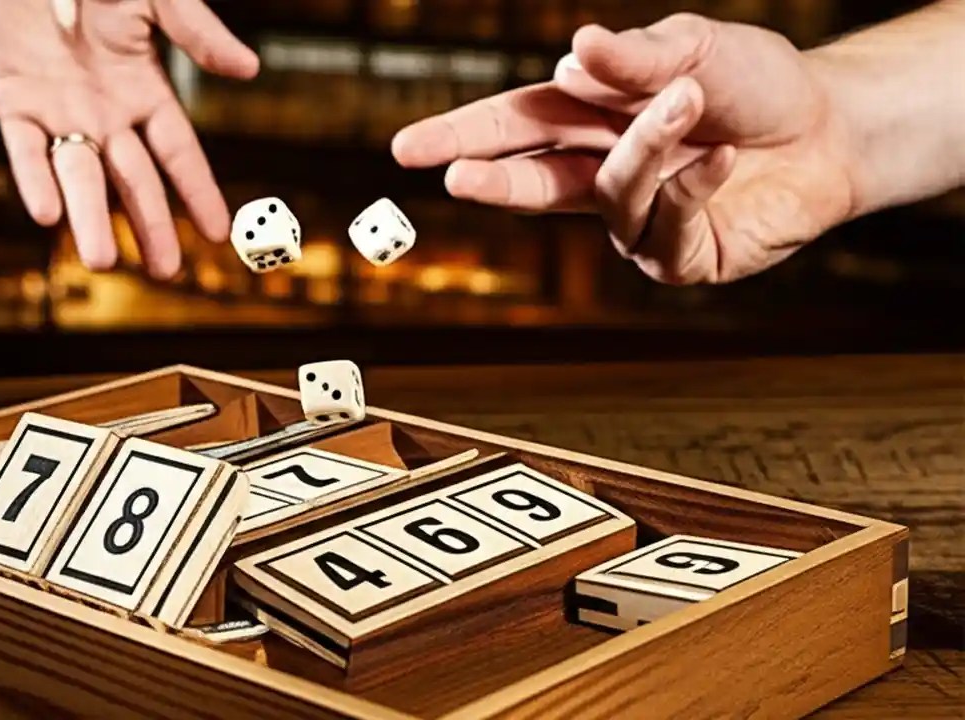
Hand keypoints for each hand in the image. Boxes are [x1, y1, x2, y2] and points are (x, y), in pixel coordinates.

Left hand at [0, 0, 257, 276]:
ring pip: (81, 178)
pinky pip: (26, 151)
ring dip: (91, 220)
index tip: (216, 234)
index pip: (178, 153)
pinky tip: (48, 214)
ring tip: (103, 261)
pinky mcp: (12, 103)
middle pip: (133, 181)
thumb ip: (197, 32)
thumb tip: (249, 68)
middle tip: (165, 272)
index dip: (197, 192)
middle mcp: (104, 112)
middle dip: (150, 226)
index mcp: (144, 90)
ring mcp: (59, 112)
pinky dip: (35, 182)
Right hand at [391, 13, 859, 283]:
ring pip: (608, 192)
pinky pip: (664, 221)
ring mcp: (636, 217)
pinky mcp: (676, 253)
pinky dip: (692, 183)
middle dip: (490, 178)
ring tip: (688, 102)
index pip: (512, 124)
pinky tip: (723, 157)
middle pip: (528, 178)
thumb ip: (632, 56)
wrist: (831, 129)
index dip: (460, 137)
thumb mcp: (694, 47)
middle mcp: (600, 170)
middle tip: (455, 178)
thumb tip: (569, 55)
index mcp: (588, 117)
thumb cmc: (757, 83)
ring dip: (645, 144)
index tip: (407, 150)